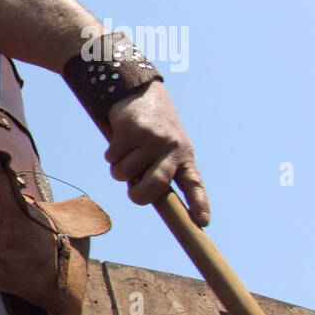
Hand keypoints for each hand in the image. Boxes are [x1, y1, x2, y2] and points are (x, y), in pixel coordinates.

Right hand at [103, 82, 209, 226]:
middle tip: (134, 193)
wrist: (140, 91)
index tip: (203, 223)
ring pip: (125, 174)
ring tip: (127, 151)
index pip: (194, 183)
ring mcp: (151, 139)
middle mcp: (172, 147)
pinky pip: (112, 157)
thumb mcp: (164, 147)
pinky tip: (119, 138)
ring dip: (119, 167)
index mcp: (184, 155)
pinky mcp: (131, 131)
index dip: (199, 204)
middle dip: (139, 195)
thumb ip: (158, 171)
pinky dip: (111, 153)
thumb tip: (141, 195)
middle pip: (155, 186)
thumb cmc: (152, 127)